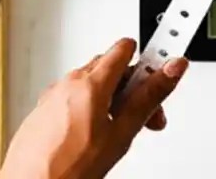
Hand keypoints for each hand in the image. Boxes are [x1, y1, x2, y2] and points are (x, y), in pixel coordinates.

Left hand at [0, 38, 188, 178]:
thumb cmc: (68, 169)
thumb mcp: (121, 134)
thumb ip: (148, 98)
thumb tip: (172, 69)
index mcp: (91, 83)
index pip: (126, 48)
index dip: (150, 56)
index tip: (167, 61)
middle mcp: (68, 82)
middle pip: (111, 68)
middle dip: (133, 87)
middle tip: (147, 114)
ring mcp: (53, 96)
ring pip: (92, 84)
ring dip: (112, 99)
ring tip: (118, 132)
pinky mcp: (43, 110)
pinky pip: (73, 98)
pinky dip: (89, 108)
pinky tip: (92, 136)